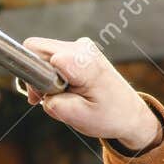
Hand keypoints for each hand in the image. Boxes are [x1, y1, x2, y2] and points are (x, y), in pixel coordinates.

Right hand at [20, 36, 160, 149]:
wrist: (130, 113)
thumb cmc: (109, 116)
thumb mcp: (77, 117)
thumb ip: (52, 102)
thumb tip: (35, 90)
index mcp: (81, 61)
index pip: (36, 52)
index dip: (33, 76)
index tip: (44, 96)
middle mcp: (80, 47)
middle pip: (36, 49)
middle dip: (36, 76)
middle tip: (48, 98)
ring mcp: (81, 46)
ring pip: (43, 54)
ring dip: (46, 77)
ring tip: (65, 95)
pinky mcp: (79, 50)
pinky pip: (52, 57)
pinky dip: (53, 75)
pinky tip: (67, 89)